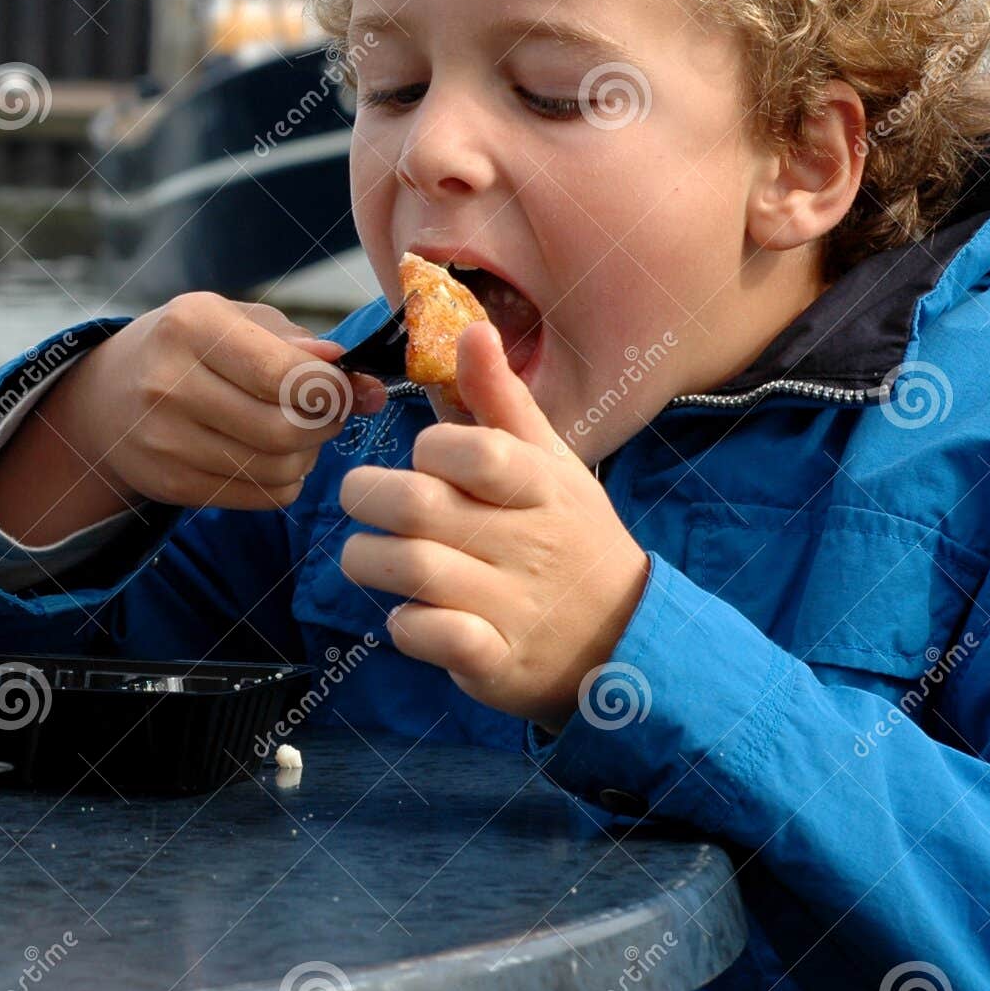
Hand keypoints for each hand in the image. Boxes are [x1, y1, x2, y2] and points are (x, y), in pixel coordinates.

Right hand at [52, 292, 385, 512]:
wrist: (108, 395)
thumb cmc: (192, 347)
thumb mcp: (240, 322)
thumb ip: (305, 347)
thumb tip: (368, 385)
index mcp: (192, 327)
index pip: (284, 374)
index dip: (332, 388)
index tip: (343, 386)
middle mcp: (168, 384)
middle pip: (284, 430)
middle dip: (327, 424)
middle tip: (330, 411)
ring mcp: (163, 441)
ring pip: (276, 469)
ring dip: (309, 454)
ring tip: (302, 431)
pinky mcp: (169, 485)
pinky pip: (260, 497)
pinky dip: (285, 480)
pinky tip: (274, 455)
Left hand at [338, 322, 649, 731]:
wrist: (625, 640)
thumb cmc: (570, 536)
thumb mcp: (550, 463)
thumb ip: (500, 399)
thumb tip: (469, 328)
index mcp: (543, 487)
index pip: (473, 450)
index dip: (430, 448)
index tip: (425, 457)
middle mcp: (529, 544)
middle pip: (418, 506)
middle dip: (367, 495)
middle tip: (364, 498)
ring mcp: (514, 607)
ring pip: (412, 569)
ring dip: (369, 559)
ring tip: (371, 554)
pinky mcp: (497, 662)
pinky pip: (432, 637)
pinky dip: (405, 625)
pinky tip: (407, 614)